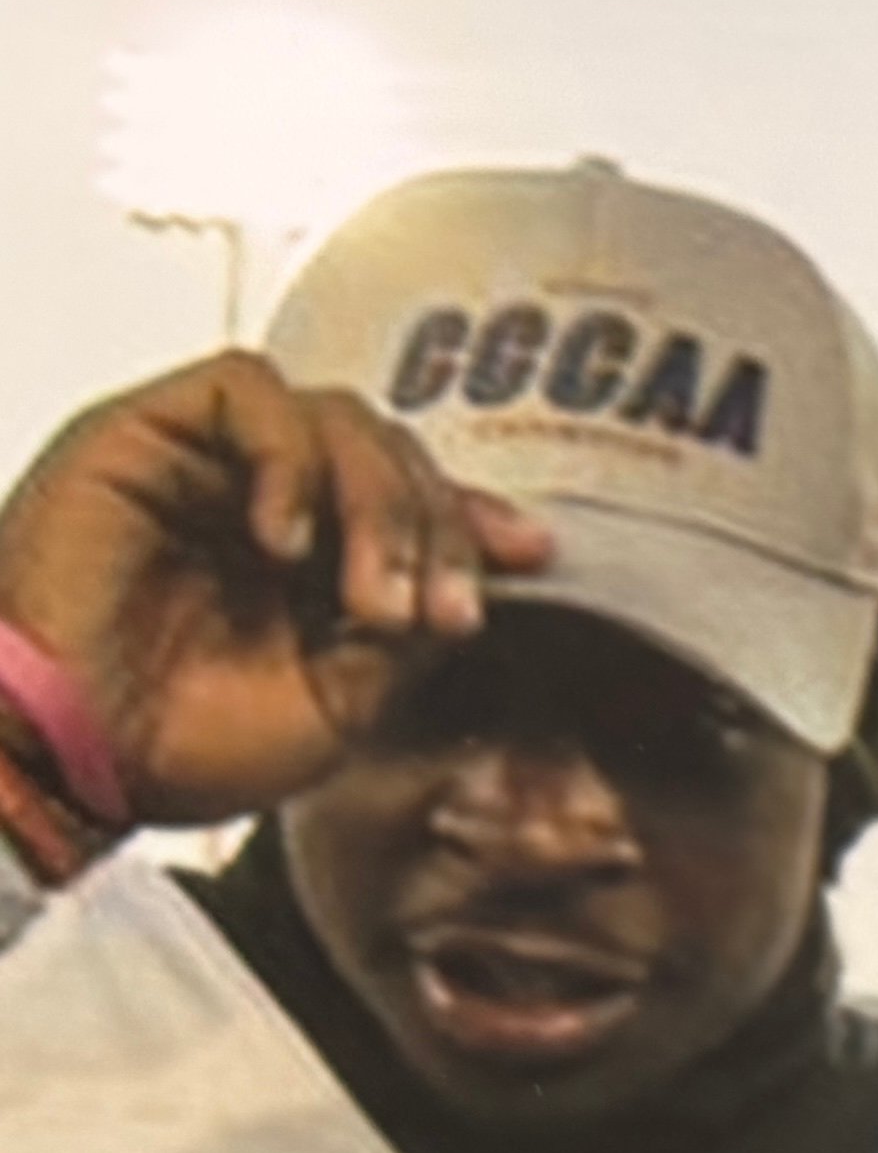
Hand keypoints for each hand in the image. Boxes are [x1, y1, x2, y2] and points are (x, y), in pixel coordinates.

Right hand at [0, 354, 550, 827]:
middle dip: (435, 526)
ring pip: (334, 414)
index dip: (473, 517)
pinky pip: (245, 389)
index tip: (529, 557)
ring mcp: (203, 461)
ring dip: (379, 501)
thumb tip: (492, 565)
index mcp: (312, 558)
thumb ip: (411, 630)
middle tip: (434, 615)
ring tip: (367, 598)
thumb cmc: (186, 747)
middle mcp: (261, 497)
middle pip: (389, 448)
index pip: (416, 495)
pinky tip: (288, 545)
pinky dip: (292, 459)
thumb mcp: (342, 703)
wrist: (74, 763)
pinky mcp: (142, 432)